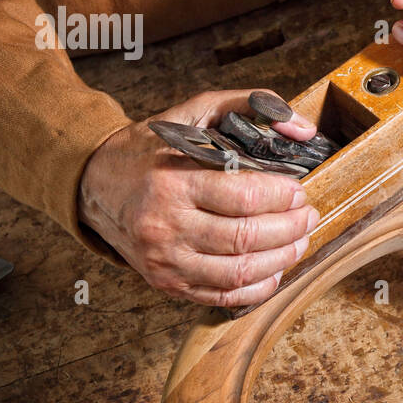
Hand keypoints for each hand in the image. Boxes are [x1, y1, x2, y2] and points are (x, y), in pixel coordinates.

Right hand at [78, 90, 319, 305]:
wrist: (93, 184)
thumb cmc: (150, 149)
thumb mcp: (194, 112)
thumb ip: (249, 106)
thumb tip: (304, 129)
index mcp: (172, 182)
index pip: (245, 196)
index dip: (283, 197)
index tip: (300, 191)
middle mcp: (165, 226)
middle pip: (246, 237)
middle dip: (291, 228)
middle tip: (308, 215)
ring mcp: (165, 261)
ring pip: (239, 272)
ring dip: (281, 259)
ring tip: (299, 241)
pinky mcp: (166, 283)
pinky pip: (222, 296)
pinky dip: (257, 288)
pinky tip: (275, 270)